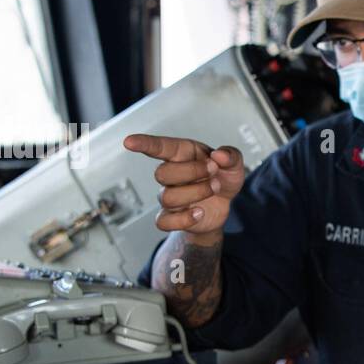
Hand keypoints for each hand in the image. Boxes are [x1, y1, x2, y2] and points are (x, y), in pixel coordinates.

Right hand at [123, 134, 245, 234]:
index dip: (144, 144)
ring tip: (214, 189)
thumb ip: (231, 156)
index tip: (129, 142)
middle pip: (162, 173)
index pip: (159, 148)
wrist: (224, 204)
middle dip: (192, 172)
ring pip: (167, 197)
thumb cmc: (222, 176)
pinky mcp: (171, 217)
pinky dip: (183, 219)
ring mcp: (169, 196)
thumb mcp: (234, 164)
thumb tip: (219, 156)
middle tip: (214, 171)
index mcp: (182, 154)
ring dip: (195, 193)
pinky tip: (200, 213)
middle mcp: (171, 174)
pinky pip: (163, 222)